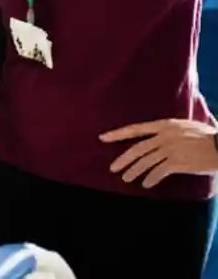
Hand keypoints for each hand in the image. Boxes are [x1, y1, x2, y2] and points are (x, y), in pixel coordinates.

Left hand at [101, 119, 217, 187]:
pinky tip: (146, 184)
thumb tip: (154, 137)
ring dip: (135, 171)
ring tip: (127, 179)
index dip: (118, 134)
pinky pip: (159, 172)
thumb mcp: (184, 126)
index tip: (103, 138)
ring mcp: (171, 149)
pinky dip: (151, 179)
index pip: (136, 129)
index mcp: (165, 124)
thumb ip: (168, 130)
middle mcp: (165, 135)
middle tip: (113, 168)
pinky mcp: (178, 162)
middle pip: (138, 148)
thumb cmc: (206, 136)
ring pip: (146, 162)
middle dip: (123, 160)